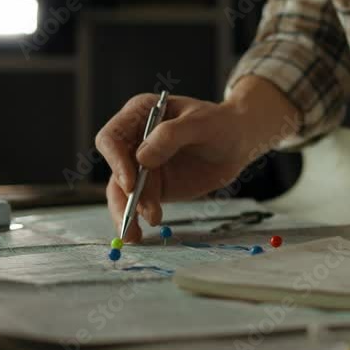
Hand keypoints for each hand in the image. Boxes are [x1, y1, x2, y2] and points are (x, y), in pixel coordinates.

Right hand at [95, 94, 259, 242]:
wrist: (237, 144)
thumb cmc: (219, 124)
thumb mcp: (201, 123)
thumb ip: (171, 135)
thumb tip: (142, 159)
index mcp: (139, 114)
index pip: (112, 138)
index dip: (115, 160)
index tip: (131, 182)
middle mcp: (133, 140)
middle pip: (114, 169)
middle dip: (122, 195)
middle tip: (133, 214)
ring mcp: (140, 165)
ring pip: (122, 192)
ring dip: (127, 213)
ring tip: (135, 235)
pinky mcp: (152, 186)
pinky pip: (138, 204)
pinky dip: (137, 219)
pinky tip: (139, 235)